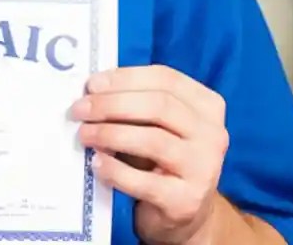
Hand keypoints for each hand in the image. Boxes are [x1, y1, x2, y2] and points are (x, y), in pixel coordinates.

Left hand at [71, 65, 228, 244]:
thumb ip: (134, 104)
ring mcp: (204, 169)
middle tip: (79, 109)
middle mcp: (213, 134)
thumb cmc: (161, 160)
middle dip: (111, 104)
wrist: (183, 213)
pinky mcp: (186, 201)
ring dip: (109, 134)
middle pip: (158, 106)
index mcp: (207, 106)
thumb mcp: (156, 125)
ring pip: (152, 140)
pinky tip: (96, 164)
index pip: (166, 79)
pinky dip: (115, 170)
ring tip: (84, 135)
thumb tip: (90, 91)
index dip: (125, 78)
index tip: (92, 84)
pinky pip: (143, 181)